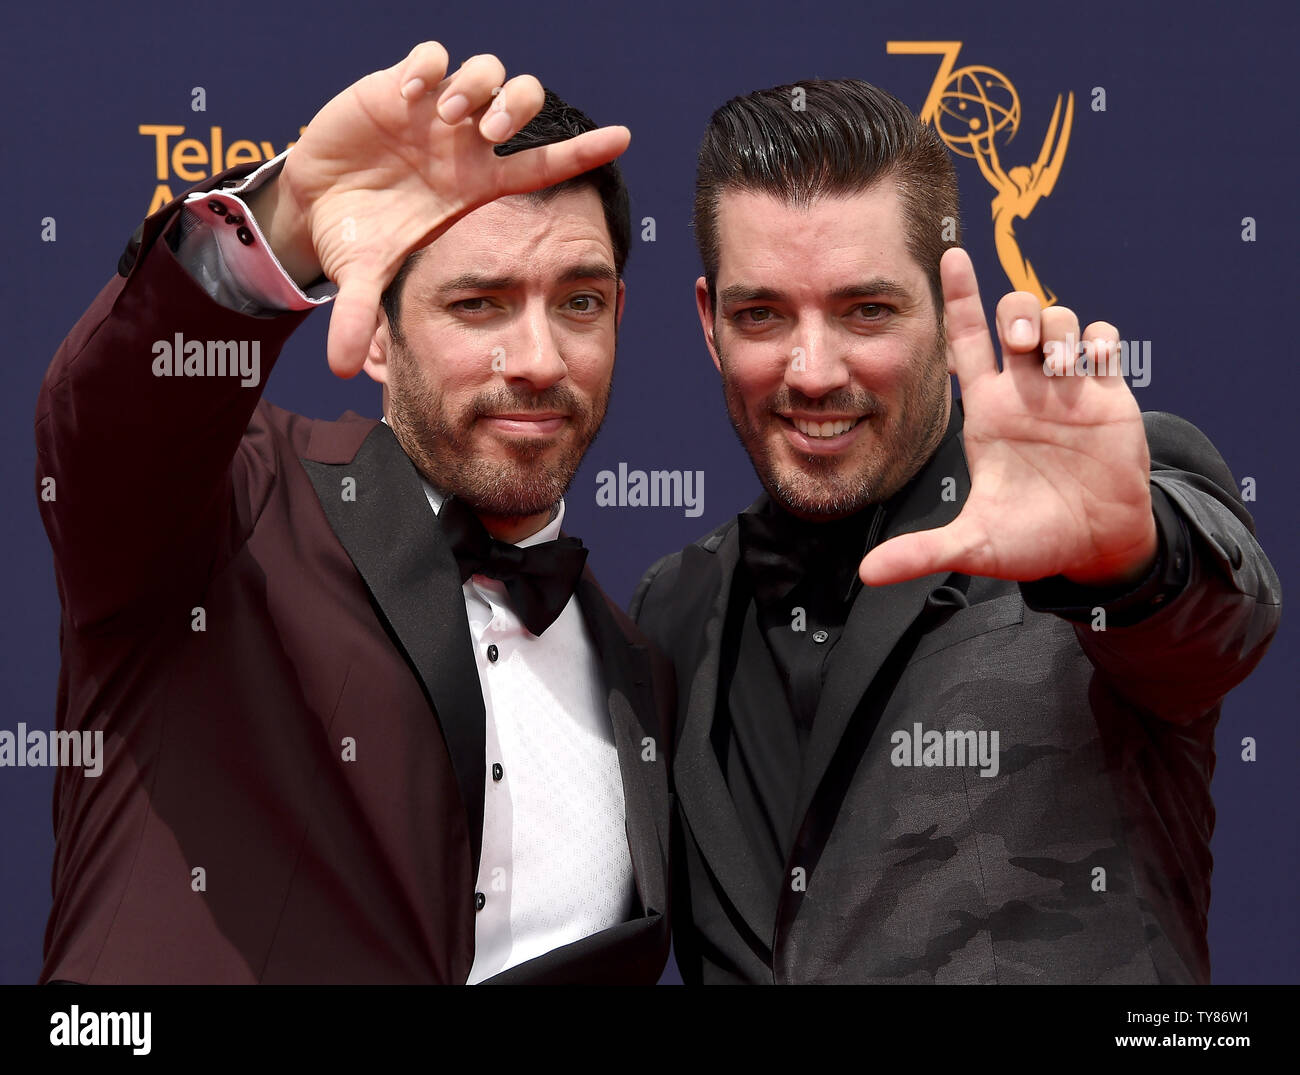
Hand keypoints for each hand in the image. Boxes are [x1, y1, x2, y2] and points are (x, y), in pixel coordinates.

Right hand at [246, 42, 629, 376]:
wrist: (316, 201)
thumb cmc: (358, 235)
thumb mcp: (364, 273)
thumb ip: (360, 316)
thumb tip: (338, 373)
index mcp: (477, 185)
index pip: (544, 164)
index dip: (585, 152)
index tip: (625, 139)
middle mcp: (466, 144)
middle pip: (522, 103)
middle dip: (514, 109)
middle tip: (487, 132)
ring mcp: (435, 113)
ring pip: (487, 73)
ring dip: (474, 87)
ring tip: (443, 116)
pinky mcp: (398, 86)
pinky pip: (431, 56)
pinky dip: (428, 66)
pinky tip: (410, 94)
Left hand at [859, 247, 1156, 588]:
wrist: (1093, 547)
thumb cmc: (1031, 541)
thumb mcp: (976, 545)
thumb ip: (923, 551)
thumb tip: (866, 575)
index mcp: (986, 411)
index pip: (967, 340)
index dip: (961, 297)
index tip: (951, 255)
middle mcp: (1024, 390)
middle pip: (1016, 317)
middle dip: (1018, 311)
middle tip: (1022, 341)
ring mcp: (1066, 389)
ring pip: (1060, 321)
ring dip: (1060, 329)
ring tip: (1063, 368)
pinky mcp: (1108, 395)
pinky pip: (1103, 341)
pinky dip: (1098, 343)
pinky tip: (1092, 370)